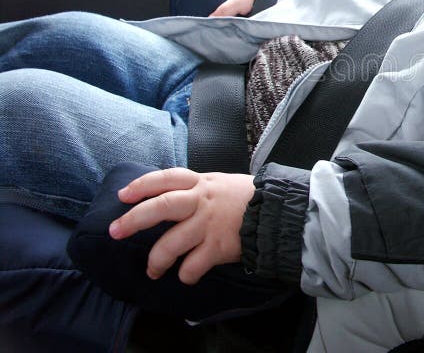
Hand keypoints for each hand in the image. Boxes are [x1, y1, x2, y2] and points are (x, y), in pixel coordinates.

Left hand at [109, 168, 255, 284]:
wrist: (277, 212)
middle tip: (115, 231)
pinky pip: (192, 265)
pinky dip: (185, 274)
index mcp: (201, 183)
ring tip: (152, 270)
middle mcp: (201, 201)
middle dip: (134, 220)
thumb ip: (197, 188)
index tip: (123, 195)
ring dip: (156, 260)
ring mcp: (209, 225)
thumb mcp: (220, 183)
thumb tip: (170, 196)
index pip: (167, 178)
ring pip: (171, 244)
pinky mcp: (218, 247)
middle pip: (162, 207)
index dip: (142, 185)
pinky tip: (186, 275)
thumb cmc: (247, 198)